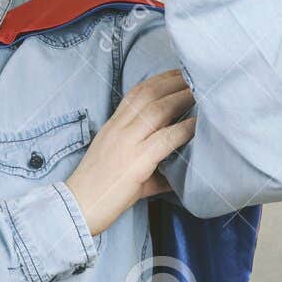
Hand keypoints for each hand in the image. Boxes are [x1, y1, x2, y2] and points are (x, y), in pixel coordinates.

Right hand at [65, 70, 196, 235]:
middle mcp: (118, 130)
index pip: (135, 93)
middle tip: (196, 75)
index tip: (178, 74)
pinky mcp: (136, 161)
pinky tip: (199, 124)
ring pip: (158, 110)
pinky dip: (185, 128)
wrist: (78, 207)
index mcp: (112, 128)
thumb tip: (174, 173)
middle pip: (149, 94)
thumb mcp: (121, 168)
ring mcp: (126, 144)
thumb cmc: (99, 192)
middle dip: (174, 81)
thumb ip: (148, 166)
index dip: (158, 80)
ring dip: (182, 98)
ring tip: (203, 92)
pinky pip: (166, 138)